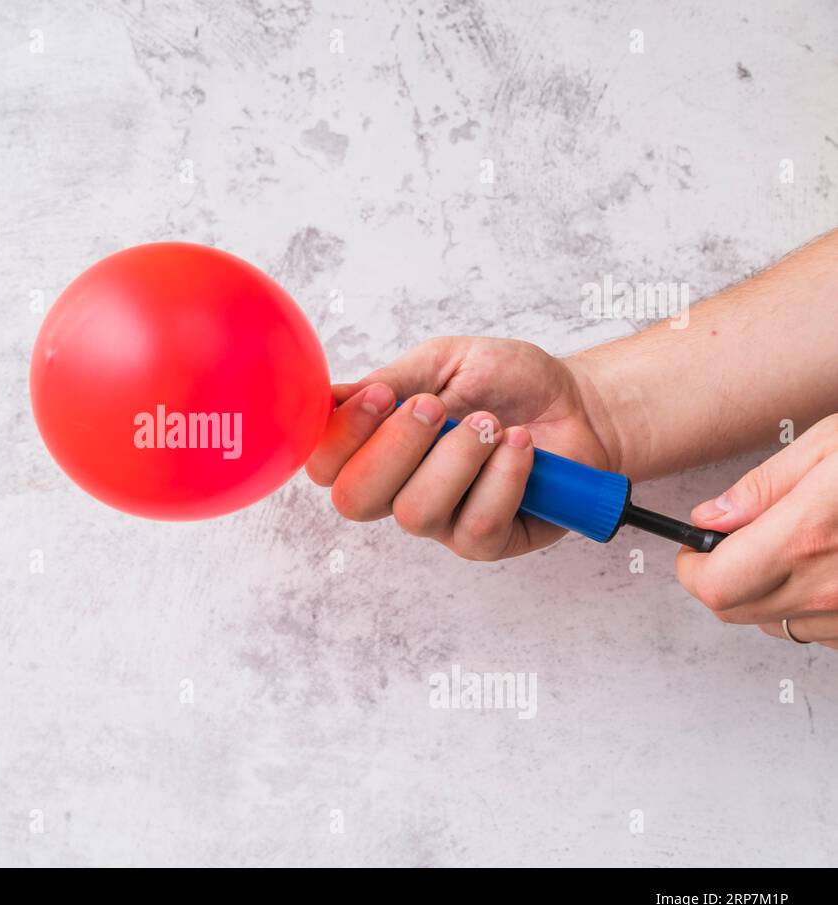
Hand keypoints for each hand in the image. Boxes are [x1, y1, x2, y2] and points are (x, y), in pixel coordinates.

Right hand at [306, 336, 617, 559]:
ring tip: (491, 424)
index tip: (382, 395)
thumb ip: (390, 380)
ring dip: (456, 459)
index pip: (325, 464)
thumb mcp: (445, 362)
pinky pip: (476, 525)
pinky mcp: (487, 542)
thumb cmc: (509, 383)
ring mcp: (441, 521)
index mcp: (377, 447)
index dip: (342, 434)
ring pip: (416, 512)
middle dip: (394, 447)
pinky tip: (520, 446)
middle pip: (354, 499)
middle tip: (436, 408)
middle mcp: (398, 490)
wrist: (579, 403)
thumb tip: (332, 395)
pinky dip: (502, 476)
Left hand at [677, 414, 837, 649]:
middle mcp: (831, 587)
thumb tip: (711, 517)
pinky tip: (835, 566)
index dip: (693, 568)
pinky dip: (814, 605)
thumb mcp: (834, 446)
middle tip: (735, 545)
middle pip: (736, 611)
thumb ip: (765, 487)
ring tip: (801, 548)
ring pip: (777, 624)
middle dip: (722, 580)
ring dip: (769, 593)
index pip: (714, 584)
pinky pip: (823, 631)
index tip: (696, 547)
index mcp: (809, 536)